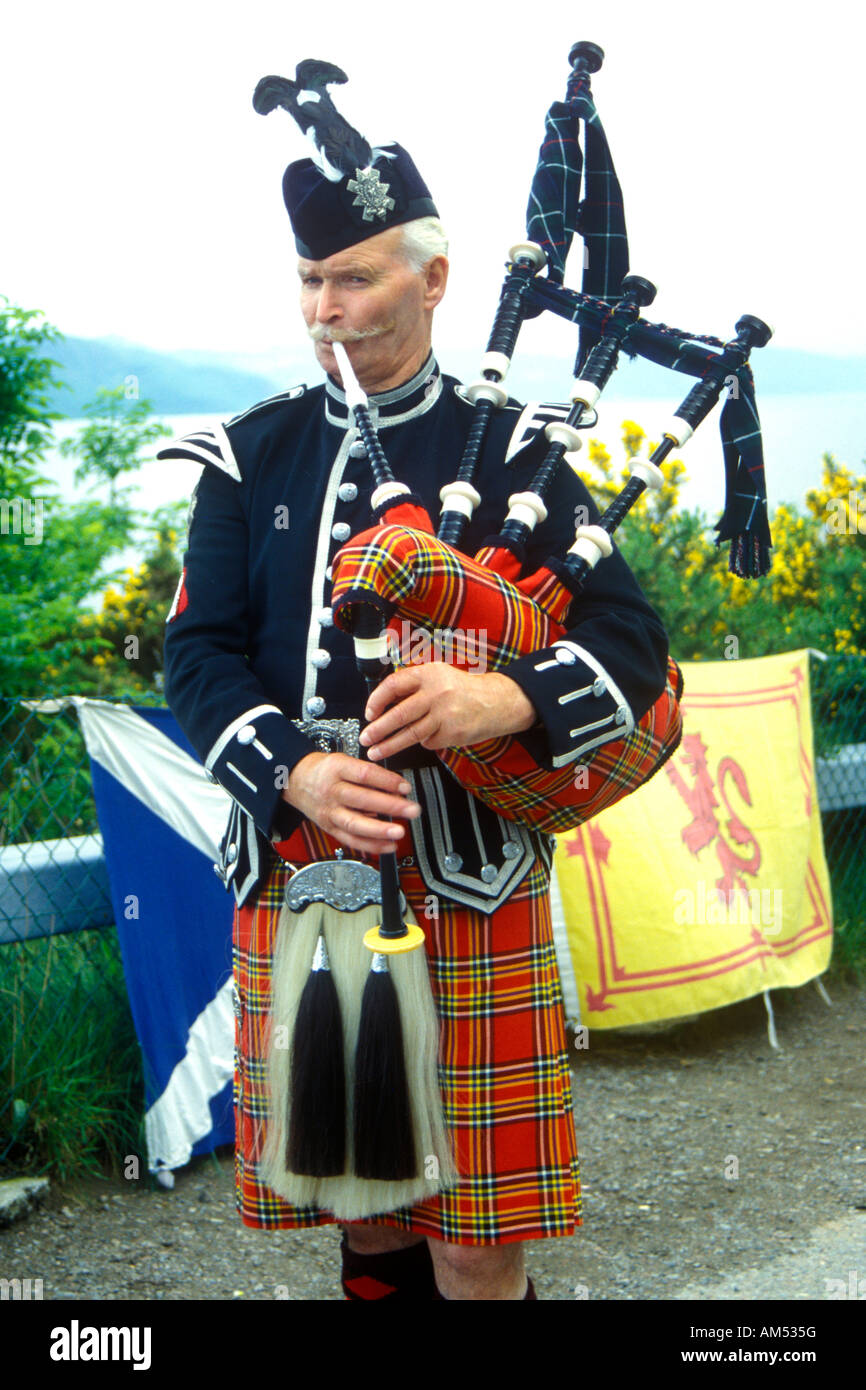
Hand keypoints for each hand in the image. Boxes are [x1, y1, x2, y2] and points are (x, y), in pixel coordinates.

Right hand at [282, 750, 420, 856]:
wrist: (295, 781)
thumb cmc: (324, 770)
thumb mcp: (343, 761)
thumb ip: (368, 775)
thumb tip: (396, 789)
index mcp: (337, 769)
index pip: (365, 774)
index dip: (387, 781)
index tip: (405, 787)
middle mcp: (332, 791)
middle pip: (362, 800)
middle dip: (390, 806)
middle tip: (412, 809)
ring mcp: (330, 812)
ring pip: (355, 823)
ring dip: (380, 830)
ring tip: (399, 831)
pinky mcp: (329, 828)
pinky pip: (351, 840)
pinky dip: (371, 845)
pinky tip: (388, 845)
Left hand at [360, 664, 536, 762]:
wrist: (497, 702)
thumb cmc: (461, 689)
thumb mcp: (438, 675)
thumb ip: (412, 685)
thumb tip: (380, 703)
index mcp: (429, 674)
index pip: (394, 685)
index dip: (377, 700)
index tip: (368, 713)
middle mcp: (437, 693)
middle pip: (400, 715)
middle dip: (378, 730)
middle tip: (365, 739)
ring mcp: (446, 715)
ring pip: (411, 734)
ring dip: (390, 745)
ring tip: (375, 752)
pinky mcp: (454, 733)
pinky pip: (429, 742)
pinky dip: (424, 742)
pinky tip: (427, 737)